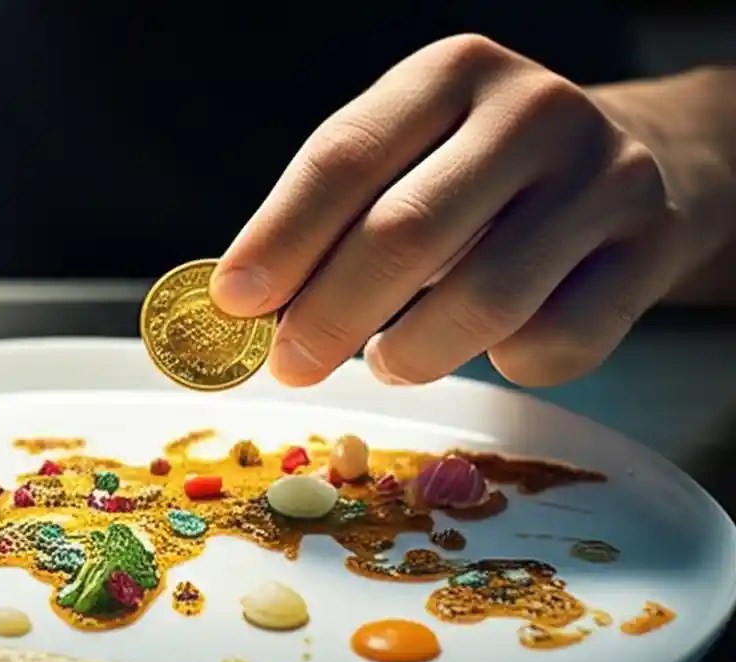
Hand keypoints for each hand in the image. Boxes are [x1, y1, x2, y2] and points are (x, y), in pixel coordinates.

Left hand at [212, 34, 686, 387]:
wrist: (639, 162)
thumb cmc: (480, 173)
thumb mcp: (408, 158)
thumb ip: (330, 219)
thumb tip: (242, 307)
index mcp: (452, 72)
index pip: (345, 157)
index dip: (281, 238)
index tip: (233, 302)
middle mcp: (534, 112)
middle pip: (407, 233)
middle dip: (329, 315)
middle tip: (291, 366)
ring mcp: (606, 178)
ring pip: (484, 301)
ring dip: (412, 354)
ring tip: (387, 360)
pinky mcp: (651, 249)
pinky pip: (556, 343)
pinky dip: (503, 366)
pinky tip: (488, 348)